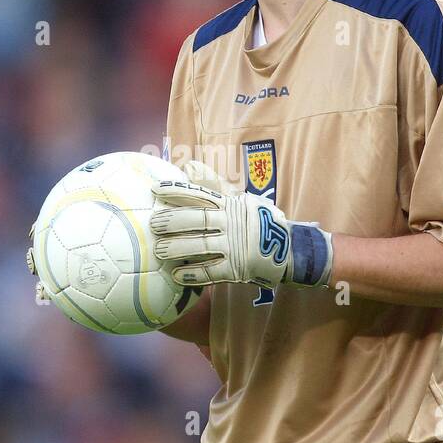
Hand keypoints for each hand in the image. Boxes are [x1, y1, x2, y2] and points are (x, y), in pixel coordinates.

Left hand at [150, 161, 332, 288]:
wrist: (289, 248)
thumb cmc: (258, 221)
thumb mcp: (240, 199)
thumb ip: (213, 186)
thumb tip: (188, 167)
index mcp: (229, 204)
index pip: (200, 194)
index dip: (177, 192)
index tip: (155, 189)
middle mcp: (230, 223)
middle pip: (197, 219)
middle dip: (173, 221)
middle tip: (153, 224)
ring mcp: (234, 245)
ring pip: (201, 245)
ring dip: (178, 248)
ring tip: (159, 251)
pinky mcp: (238, 267)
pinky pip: (212, 271)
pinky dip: (194, 274)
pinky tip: (178, 275)